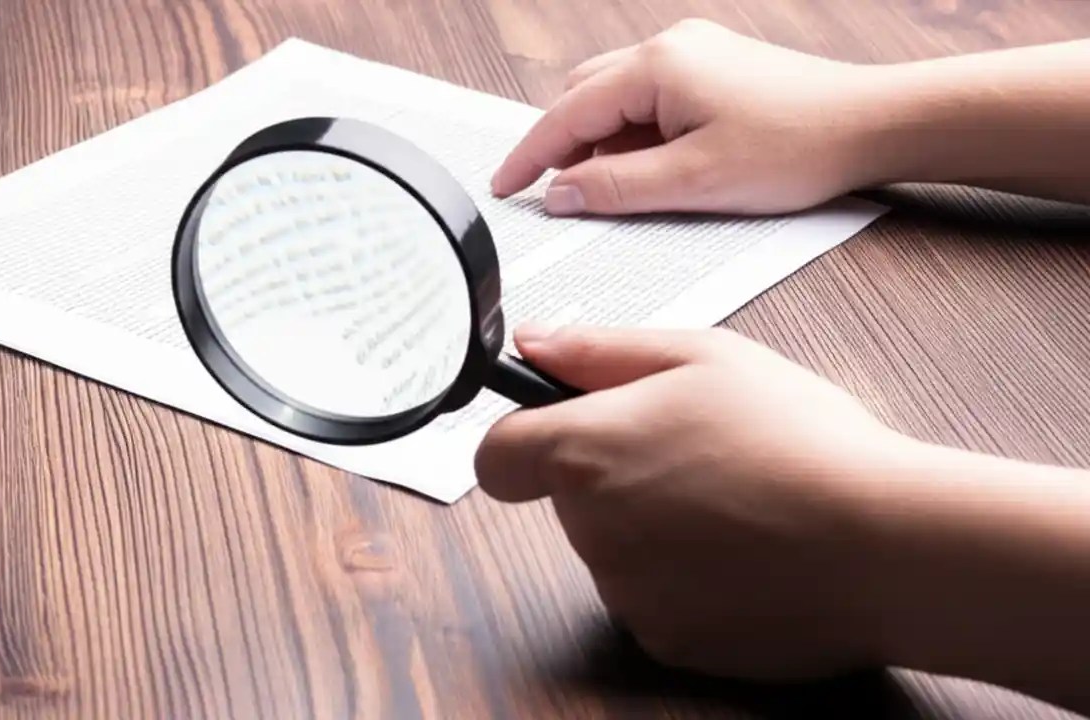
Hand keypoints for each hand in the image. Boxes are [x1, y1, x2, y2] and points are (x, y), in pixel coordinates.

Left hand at [474, 324, 915, 679]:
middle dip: (616, 475)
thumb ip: (600, 350)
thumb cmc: (802, 441)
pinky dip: (689, 581)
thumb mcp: (703, 356)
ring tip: (739, 502)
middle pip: (571, 500)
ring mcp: (625, 593)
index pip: (497, 457)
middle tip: (698, 453)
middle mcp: (589, 530)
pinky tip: (749, 553)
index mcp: (585, 452)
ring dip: (656, 528)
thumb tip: (533, 346)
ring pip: (617, 551)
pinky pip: (657, 600)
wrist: (885, 545)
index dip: (525, 440)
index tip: (564, 431)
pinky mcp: (667, 640)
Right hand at [490, 19, 891, 215]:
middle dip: (564, 147)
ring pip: (617, 98)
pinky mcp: (714, 69)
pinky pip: (652, 100)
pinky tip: (652, 171)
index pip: (568, 113)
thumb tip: (559, 194)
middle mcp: (670, 47)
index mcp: (657, 66)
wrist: (872, 125)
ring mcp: (694, 54)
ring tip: (613, 192)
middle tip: (556, 196)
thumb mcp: (693, 182)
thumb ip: (614, 188)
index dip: (530, 155)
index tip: (504, 187)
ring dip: (603, 144)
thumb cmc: (795, 148)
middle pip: (585, 96)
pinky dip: (636, 136)